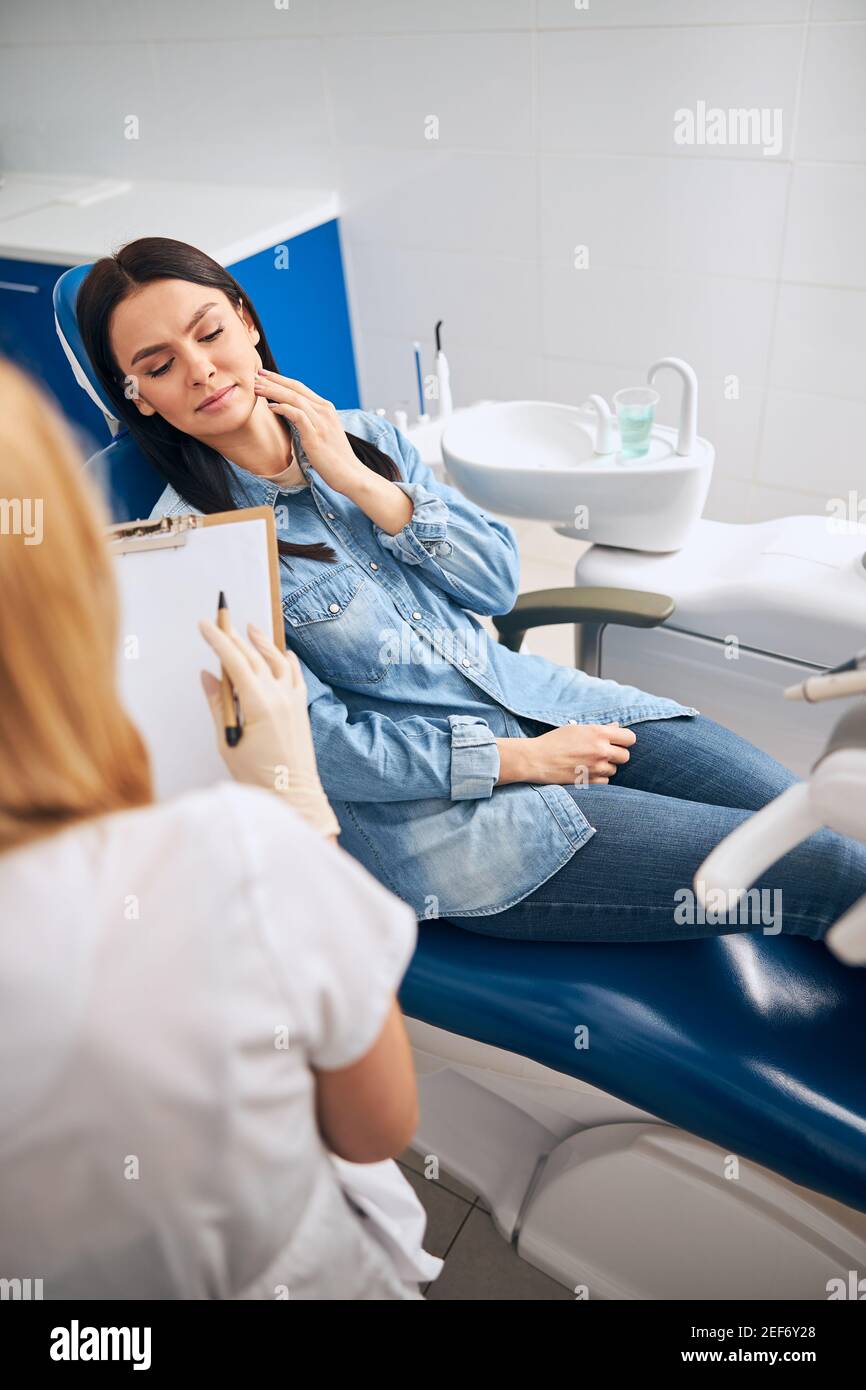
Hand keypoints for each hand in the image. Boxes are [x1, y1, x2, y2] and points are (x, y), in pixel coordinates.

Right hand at [198, 616, 339, 838]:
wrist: (292, 793)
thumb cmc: (257, 775)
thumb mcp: (227, 740)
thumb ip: (218, 704)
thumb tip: (208, 677)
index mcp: (259, 704)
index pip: (235, 661)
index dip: (218, 640)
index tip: (205, 624)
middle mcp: (279, 696)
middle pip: (254, 657)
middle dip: (235, 637)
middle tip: (220, 619)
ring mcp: (293, 700)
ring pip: (277, 661)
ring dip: (262, 642)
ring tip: (250, 627)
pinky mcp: (301, 707)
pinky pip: (295, 675)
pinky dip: (287, 660)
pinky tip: (282, 652)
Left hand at [253, 369, 362, 492]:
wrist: (350, 474)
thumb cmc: (334, 458)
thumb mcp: (323, 433)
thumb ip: (310, 421)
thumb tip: (291, 415)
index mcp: (326, 408)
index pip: (300, 387)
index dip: (280, 379)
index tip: (263, 374)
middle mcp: (324, 411)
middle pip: (295, 388)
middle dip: (273, 380)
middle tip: (254, 375)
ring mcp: (321, 422)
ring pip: (294, 398)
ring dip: (273, 391)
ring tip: (256, 388)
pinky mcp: (316, 435)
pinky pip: (297, 415)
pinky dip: (283, 408)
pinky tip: (270, 407)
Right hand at [521, 721, 635, 785]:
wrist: (536, 759)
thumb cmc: (554, 741)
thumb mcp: (577, 729)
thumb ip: (600, 728)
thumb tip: (617, 726)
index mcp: (598, 733)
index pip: (630, 738)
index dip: (624, 740)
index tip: (617, 742)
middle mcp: (601, 750)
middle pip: (625, 756)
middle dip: (617, 754)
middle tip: (604, 753)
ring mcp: (596, 767)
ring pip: (615, 770)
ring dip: (606, 767)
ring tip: (590, 762)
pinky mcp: (590, 781)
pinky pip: (606, 781)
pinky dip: (599, 778)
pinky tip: (586, 771)